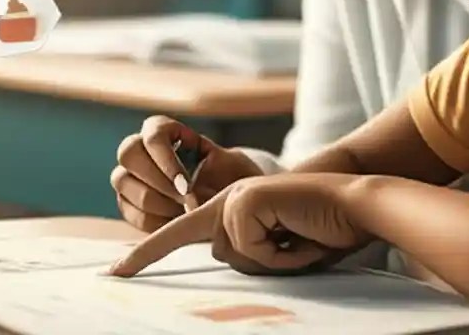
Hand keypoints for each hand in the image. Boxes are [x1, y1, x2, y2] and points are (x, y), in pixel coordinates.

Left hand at [107, 172, 371, 276]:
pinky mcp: (243, 201)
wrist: (356, 205)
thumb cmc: (324, 231)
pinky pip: (250, 248)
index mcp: (228, 209)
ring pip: (234, 255)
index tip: (112, 272)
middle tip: (299, 244)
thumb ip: (246, 251)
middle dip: (265, 263)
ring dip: (272, 259)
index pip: (176, 234)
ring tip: (299, 236)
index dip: (144, 255)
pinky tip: (297, 231)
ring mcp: (232, 196)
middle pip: (221, 256)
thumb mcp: (277, 251)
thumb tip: (225, 250)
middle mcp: (225, 198)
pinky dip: (278, 252)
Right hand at [110, 116, 263, 232]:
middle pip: (128, 153)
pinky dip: (152, 221)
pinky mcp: (127, 202)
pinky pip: (129, 212)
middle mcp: (140, 147)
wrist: (229, 203)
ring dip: (155, 203)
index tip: (185, 186)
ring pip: (123, 182)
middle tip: (184, 202)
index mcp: (164, 130)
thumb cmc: (230, 178)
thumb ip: (212, 164)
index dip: (166, 161)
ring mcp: (129, 174)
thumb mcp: (230, 164)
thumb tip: (197, 177)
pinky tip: (174, 224)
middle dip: (157, 182)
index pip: (153, 136)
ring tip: (183, 214)